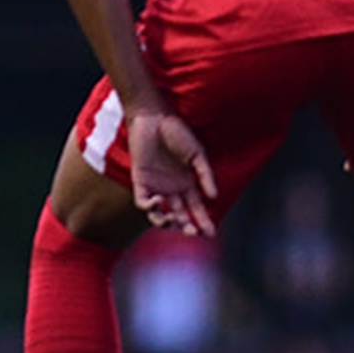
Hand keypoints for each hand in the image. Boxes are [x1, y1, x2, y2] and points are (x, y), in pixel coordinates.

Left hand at [126, 109, 217, 235]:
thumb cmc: (177, 133)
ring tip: (175, 221)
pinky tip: (160, 201)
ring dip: (167, 223)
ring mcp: (155, 187)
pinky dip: (150, 206)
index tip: (212, 233)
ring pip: (159, 215)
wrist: (154, 119)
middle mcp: (171, 189)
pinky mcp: (140, 181)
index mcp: (186, 184)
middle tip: (195, 233)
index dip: (204, 221)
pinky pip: (142, 202)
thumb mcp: (197, 155)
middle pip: (180, 216)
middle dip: (187, 227)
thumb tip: (214, 197)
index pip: (196, 208)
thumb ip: (205, 176)